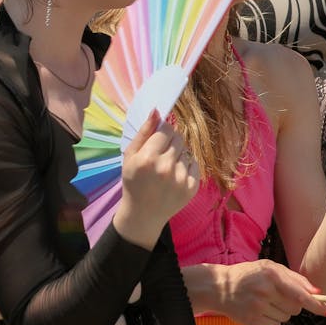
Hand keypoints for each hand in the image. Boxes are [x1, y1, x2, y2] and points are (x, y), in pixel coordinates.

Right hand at [117, 110, 199, 243]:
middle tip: (161, 154)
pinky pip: (195, 164)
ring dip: (178, 155)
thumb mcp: (130, 156)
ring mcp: (180, 179)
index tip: (158, 139)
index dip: (163, 132)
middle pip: (179, 138)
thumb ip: (143, 132)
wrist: (143, 214)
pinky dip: (187, 167)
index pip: (166, 130)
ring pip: (187, 151)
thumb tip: (157, 111)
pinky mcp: (192, 188)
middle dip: (171, 142)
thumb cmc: (134, 181)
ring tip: (167, 168)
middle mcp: (165, 168)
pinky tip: (175, 176)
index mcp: (147, 158)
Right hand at [218, 260, 325, 324]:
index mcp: (271, 275)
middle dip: (293, 304)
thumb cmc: (249, 275)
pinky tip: (260, 311)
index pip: (299, 294)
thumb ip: (295, 278)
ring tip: (266, 302)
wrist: (220, 287)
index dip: (315, 304)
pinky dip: (272, 320)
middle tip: (278, 296)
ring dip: (282, 312)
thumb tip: (317, 292)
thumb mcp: (271, 268)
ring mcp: (257, 307)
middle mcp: (264, 291)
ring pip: (286, 318)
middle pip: (295, 308)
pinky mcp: (251, 321)